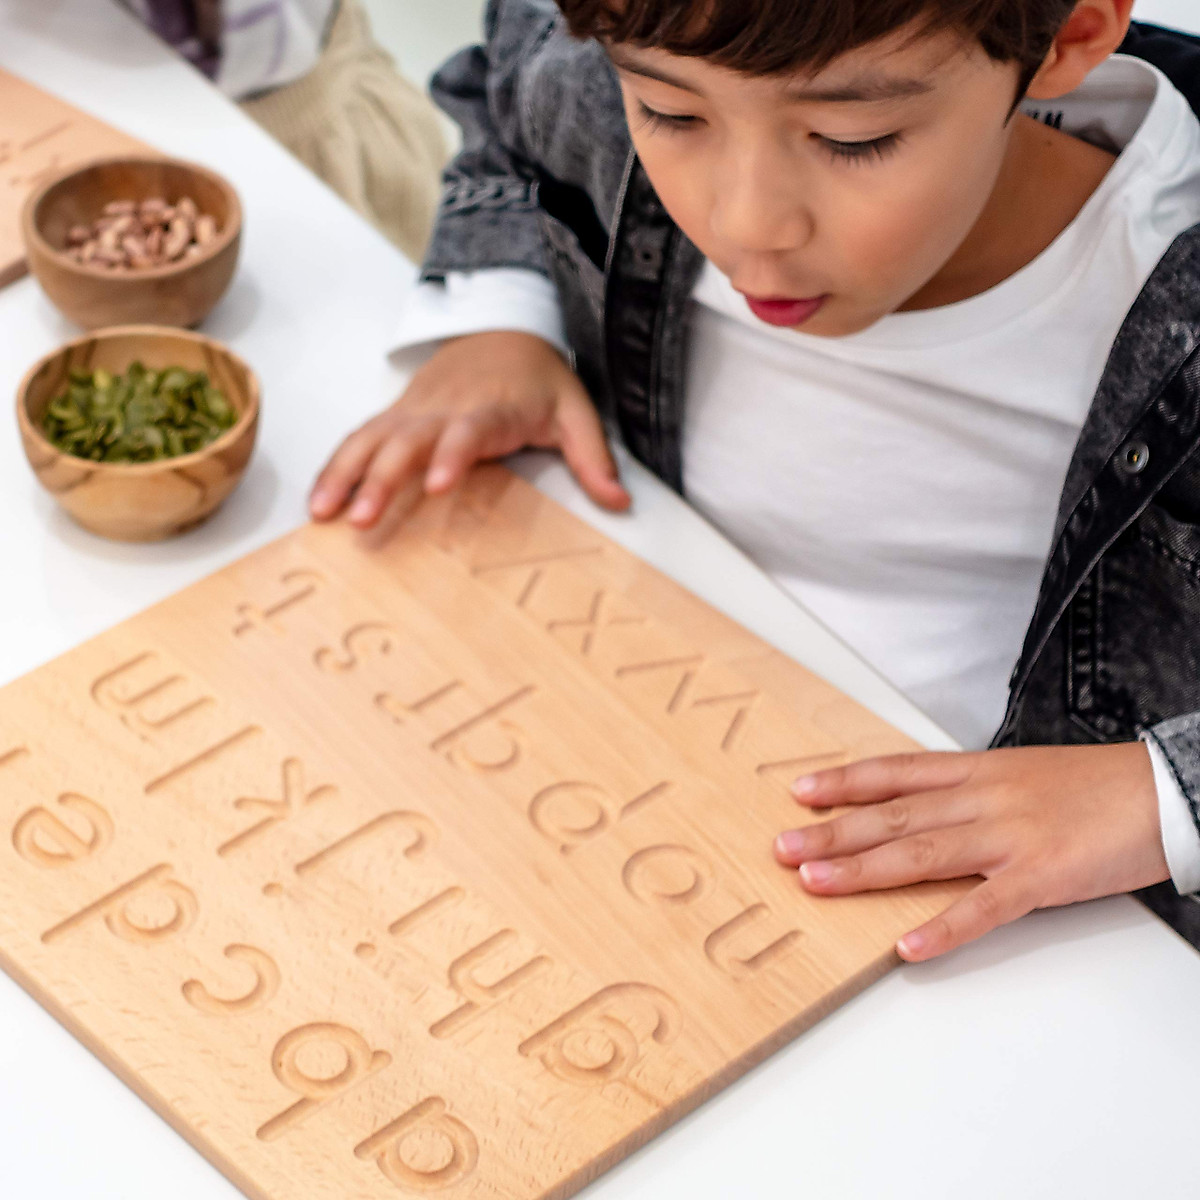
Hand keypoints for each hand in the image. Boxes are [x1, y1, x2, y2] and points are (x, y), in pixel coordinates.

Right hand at [309, 331, 630, 527]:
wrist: (507, 329)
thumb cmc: (540, 380)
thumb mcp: (577, 413)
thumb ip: (594, 459)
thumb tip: (620, 504)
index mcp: (489, 407)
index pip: (466, 431)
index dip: (449, 455)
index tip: (434, 485)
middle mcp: (443, 407)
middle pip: (405, 439)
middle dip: (380, 478)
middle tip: (362, 519)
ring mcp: (414, 409)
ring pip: (370, 438)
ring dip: (344, 474)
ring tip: (321, 515)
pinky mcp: (396, 415)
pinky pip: (360, 438)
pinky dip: (335, 466)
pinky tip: (317, 501)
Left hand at [772, 743, 1168, 961]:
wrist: (1165, 791)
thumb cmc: (1092, 785)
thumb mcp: (1019, 773)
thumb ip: (968, 789)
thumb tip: (917, 805)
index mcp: (977, 770)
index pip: (895, 772)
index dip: (845, 782)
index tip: (800, 790)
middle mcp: (982, 798)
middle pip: (894, 814)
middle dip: (833, 830)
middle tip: (781, 845)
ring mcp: (1009, 837)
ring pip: (922, 852)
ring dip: (863, 870)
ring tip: (814, 881)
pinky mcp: (1042, 876)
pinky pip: (984, 906)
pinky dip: (943, 927)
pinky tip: (906, 945)